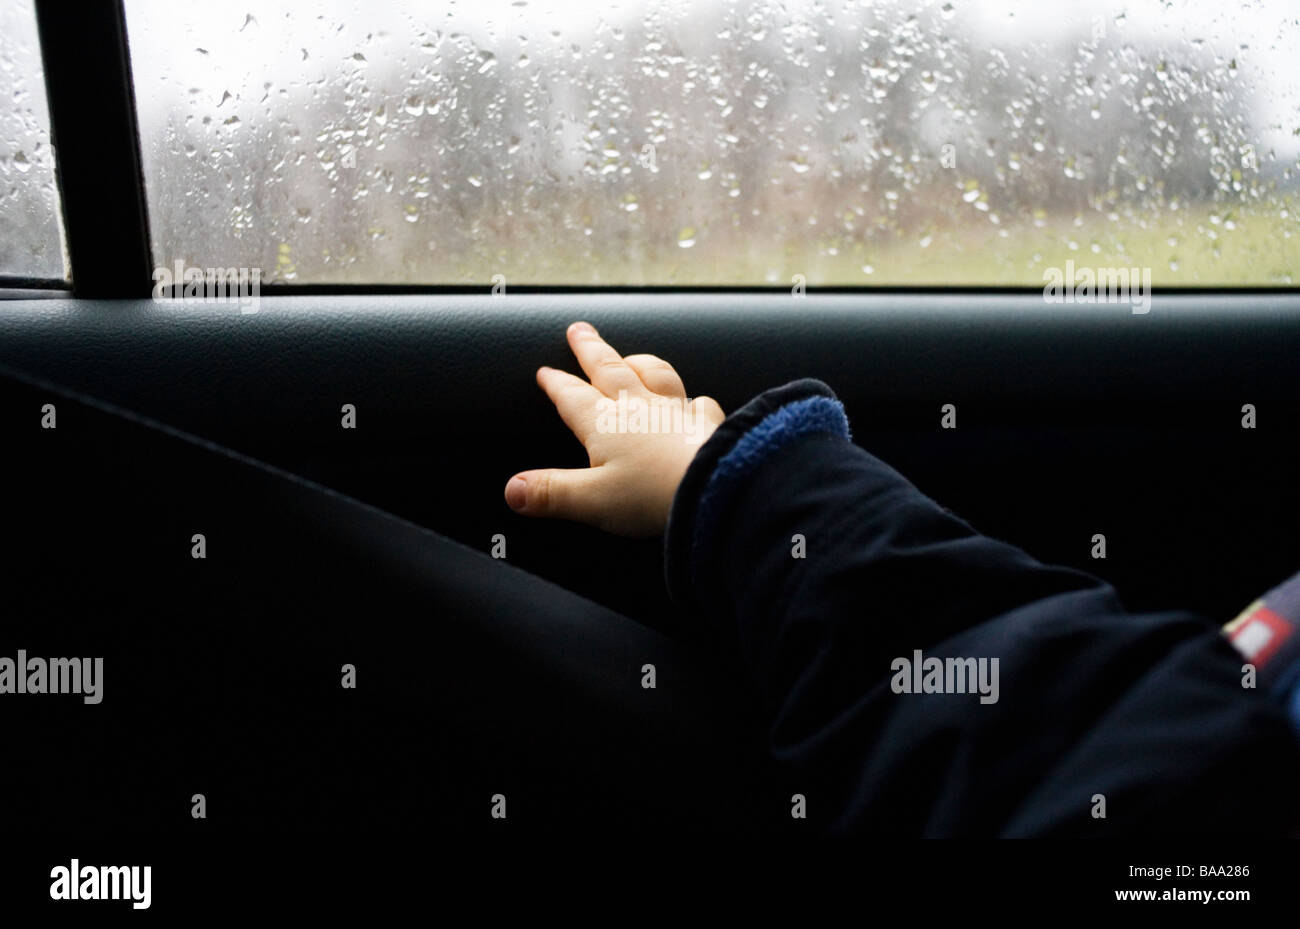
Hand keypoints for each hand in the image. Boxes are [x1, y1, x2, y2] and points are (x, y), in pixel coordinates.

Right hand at [504, 322, 725, 536]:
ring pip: (654, 374)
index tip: (545, 371)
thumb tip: (512, 491)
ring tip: (629, 355)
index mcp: (604, 423)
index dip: (556, 384)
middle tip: (580, 330)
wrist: (715, 488)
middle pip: (610, 369)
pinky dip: (693, 400)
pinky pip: (699, 404)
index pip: (573, 397)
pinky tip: (696, 401)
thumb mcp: (591, 500)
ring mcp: (676, 411)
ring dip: (638, 361)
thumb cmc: (653, 495)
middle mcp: (639, 407)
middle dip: (591, 350)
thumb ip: (551, 493)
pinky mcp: (707, 425)